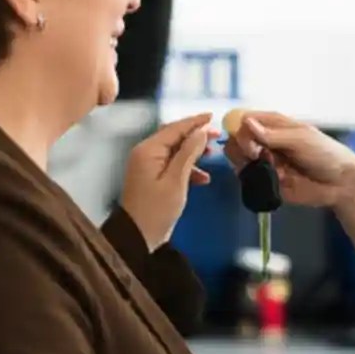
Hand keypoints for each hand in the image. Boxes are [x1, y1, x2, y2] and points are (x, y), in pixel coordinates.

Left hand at [119, 112, 219, 250]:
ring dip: (193, 152)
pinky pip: (172, 165)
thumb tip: (200, 131)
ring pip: (175, 150)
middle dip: (195, 135)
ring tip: (212, 154)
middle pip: (174, 136)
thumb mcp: (177, 180)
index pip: (174, 128)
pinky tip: (203, 178)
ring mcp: (147, 166)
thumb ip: (189, 153)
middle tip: (216, 136)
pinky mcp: (152, 177)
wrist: (137, 236)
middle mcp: (146, 153)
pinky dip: (188, 168)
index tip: (212, 117)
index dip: (195, 122)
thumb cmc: (157, 209)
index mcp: (149, 150)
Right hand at [223, 111, 354, 208]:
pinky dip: (256, 180)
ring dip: (249, 164)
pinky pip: (249, 179)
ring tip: (272, 168)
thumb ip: (273, 134)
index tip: (251, 140)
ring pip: (238, 160)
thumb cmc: (326, 154)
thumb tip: (246, 122)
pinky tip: (276, 179)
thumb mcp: (301, 139)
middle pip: (236, 139)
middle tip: (260, 155)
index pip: (243, 119)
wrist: (340, 184)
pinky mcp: (266, 181)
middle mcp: (265, 142)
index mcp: (274, 125)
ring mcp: (265, 162)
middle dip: (243, 148)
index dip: (240, 128)